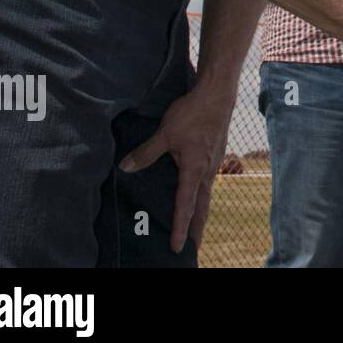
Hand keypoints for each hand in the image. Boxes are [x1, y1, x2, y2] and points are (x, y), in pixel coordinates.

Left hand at [118, 86, 233, 253]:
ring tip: (195, 228)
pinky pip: (207, 183)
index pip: (186, 206)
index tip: (177, 247)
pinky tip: (196, 194)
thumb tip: (126, 168)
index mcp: (195, 170)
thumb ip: (146, 153)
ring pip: (206, 196)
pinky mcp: (214, 155)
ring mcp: (213, 164)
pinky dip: (202, 196)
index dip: (180, 228)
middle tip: (192, 248)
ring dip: (200, 213)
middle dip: (197, 229)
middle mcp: (207, 171)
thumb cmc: (192, 114)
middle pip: (202, 207)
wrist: (217, 95)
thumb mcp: (165, 133)